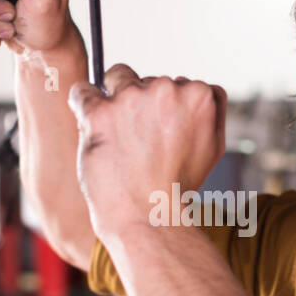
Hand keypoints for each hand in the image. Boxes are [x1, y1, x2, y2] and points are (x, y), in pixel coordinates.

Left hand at [67, 64, 227, 242]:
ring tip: (117, 134)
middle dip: (144, 104)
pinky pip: (82, 90)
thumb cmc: (177, 187)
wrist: (147, 218)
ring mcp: (131, 99)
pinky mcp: (99, 112)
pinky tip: (91, 124)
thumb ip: (211, 110)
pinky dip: (83, 103)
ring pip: (117, 77)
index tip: (165, 132)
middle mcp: (167, 90)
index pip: (185, 84)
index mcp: (199, 96)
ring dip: (115, 98)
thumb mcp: (213, 147)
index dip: (173, 109)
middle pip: (151, 80)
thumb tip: (197, 89)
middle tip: (141, 142)